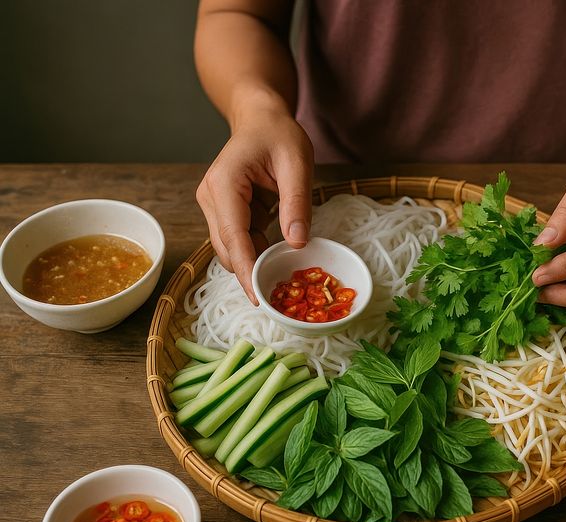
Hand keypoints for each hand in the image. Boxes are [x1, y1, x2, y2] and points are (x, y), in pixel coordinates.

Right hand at [196, 106, 313, 303]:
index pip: (233, 236)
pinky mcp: (224, 212)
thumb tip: (296, 243)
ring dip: (254, 263)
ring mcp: (214, 205)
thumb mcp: (297, 163)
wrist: (260, 119)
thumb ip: (296, 202)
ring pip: (231, 248)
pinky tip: (276, 260)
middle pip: (226, 248)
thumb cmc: (278, 135)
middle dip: (249, 273)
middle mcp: (211, 197)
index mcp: (225, 183)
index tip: (258, 296)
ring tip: (281, 282)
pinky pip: (239, 240)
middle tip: (278, 299)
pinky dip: (257, 252)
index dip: (246, 268)